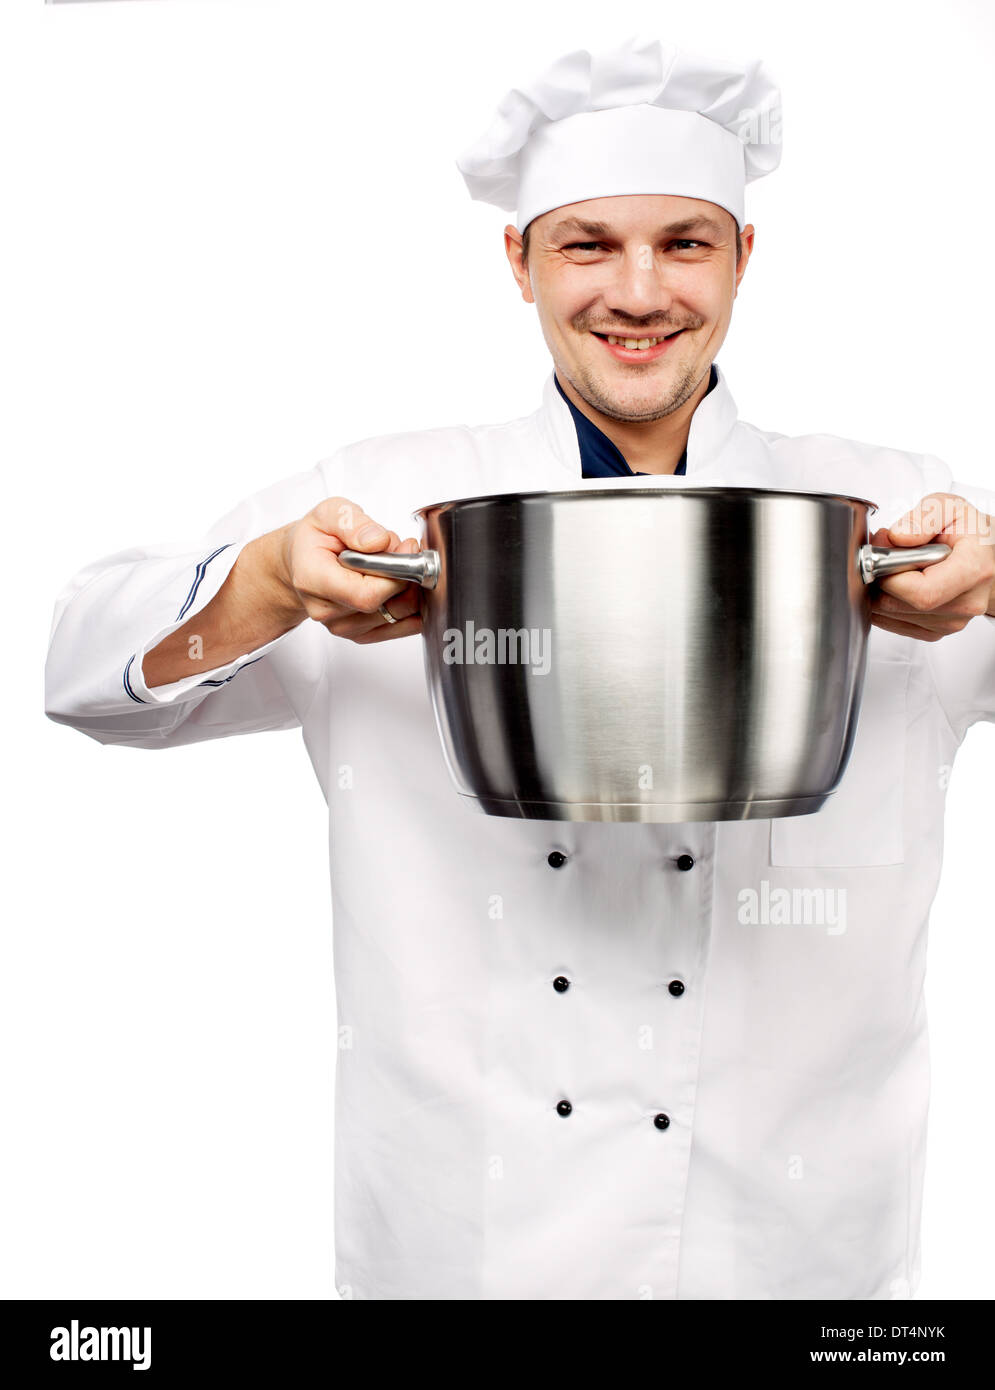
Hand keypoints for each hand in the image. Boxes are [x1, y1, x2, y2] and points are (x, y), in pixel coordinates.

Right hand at [277, 496, 423, 643]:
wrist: (302, 560)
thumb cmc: (316, 537)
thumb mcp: (330, 513)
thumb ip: (354, 524)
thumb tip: (378, 541)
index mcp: (314, 579)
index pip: (366, 594)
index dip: (396, 575)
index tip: (406, 549)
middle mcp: (325, 610)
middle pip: (385, 606)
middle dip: (406, 577)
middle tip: (404, 550)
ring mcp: (341, 627)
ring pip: (397, 617)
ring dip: (409, 589)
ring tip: (394, 564)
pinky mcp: (358, 634)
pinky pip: (399, 628)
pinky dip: (410, 606)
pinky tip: (401, 583)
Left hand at [869, 492, 994, 641]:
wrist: (986, 556)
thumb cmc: (971, 533)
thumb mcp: (950, 508)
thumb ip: (923, 517)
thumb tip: (896, 537)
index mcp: (973, 570)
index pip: (921, 592)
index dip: (889, 576)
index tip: (879, 555)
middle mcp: (965, 602)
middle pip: (899, 605)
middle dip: (878, 579)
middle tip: (878, 556)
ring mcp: (951, 622)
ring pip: (891, 615)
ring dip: (878, 591)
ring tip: (891, 566)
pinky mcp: (936, 631)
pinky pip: (894, 624)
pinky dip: (884, 604)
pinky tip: (895, 584)